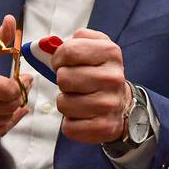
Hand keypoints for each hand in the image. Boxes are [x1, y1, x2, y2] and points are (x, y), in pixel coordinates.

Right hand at [0, 14, 29, 145]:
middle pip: (9, 106)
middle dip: (19, 95)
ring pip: (6, 119)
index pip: (8, 90)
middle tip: (20, 87)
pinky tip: (6, 112)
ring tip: (9, 97)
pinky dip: (6, 122)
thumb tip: (11, 20)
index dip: (22, 84)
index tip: (24, 78)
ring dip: (12, 108)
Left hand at [52, 28, 130, 143]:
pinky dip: (70, 123)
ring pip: (63, 103)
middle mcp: (113, 77)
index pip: (69, 51)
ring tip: (78, 99)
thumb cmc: (100, 73)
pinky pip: (69, 127)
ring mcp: (110, 104)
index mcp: (110, 52)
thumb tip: (46, 45)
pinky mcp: (105, 127)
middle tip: (74, 84)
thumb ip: (73, 41)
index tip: (64, 64)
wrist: (122, 104)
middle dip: (63, 81)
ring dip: (65, 102)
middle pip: (63, 78)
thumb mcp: (94, 47)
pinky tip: (82, 116)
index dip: (59, 58)